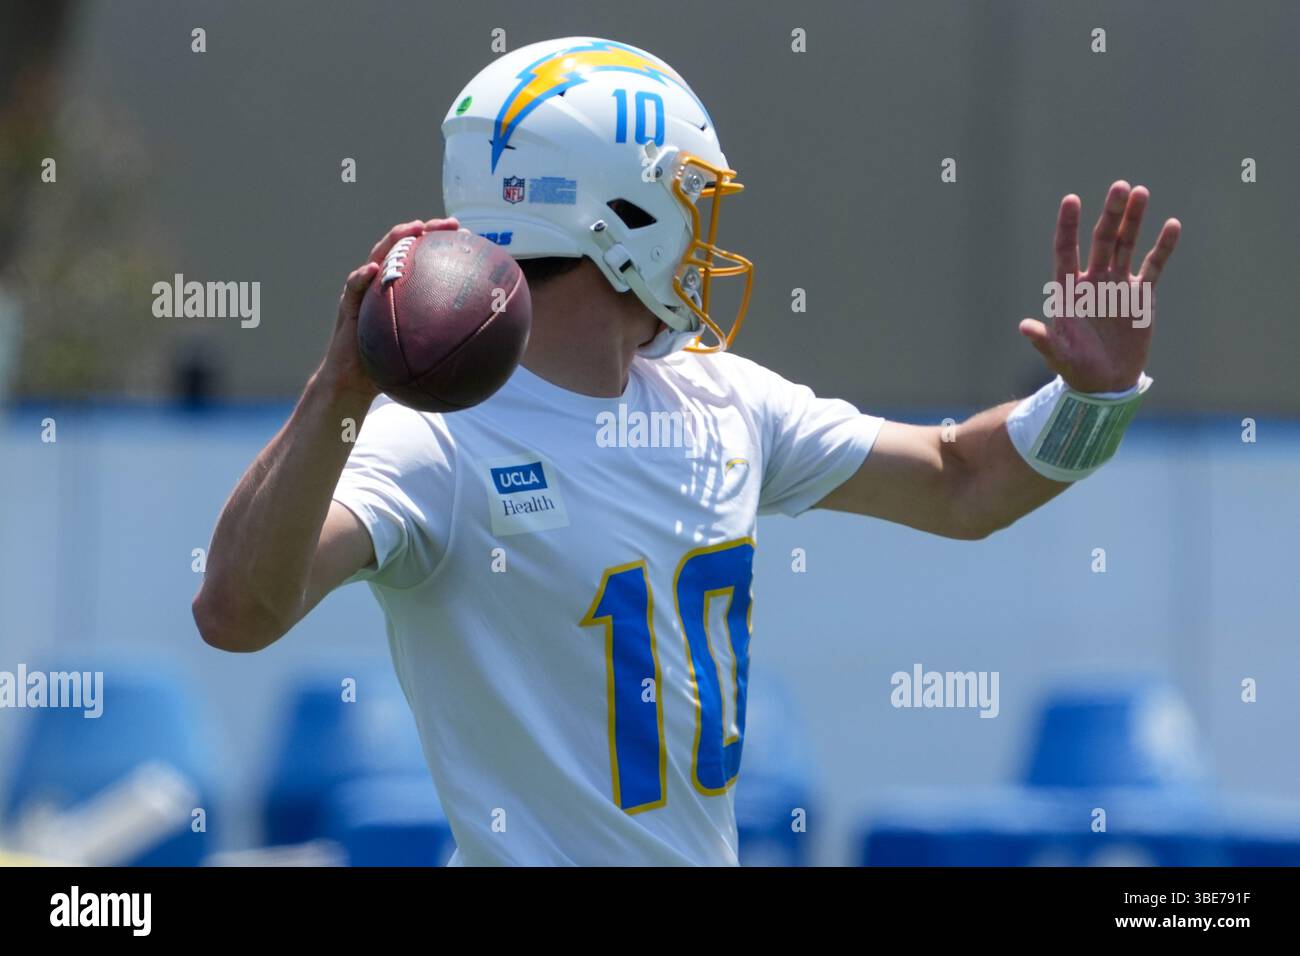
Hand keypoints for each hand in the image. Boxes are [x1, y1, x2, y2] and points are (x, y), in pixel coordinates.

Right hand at [316, 217, 460, 398]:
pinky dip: (361, 277)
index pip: (423, 259)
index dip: (444, 245)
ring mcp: (364, 290)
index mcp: (402, 289)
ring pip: (379, 255)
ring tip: (414, 229)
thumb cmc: (391, 367)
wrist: (355, 381)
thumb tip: (485, 349)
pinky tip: (373, 270)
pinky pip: (353, 287)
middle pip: (405, 247)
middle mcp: (384, 283)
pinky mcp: (347, 304)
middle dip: (427, 230)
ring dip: (395, 239)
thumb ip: (445, 343)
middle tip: (451, 224)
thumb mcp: (424, 353)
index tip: (468, 236)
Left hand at [1019, 182, 1180, 392]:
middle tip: (1120, 186)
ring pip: (1126, 245)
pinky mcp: (1141, 295)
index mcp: (1069, 289)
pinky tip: (1171, 225)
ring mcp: (1117, 285)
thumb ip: (1044, 340)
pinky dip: (1162, 247)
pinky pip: (1153, 265)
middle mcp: (1093, 280)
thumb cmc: (1075, 367)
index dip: (1068, 225)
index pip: (1066, 250)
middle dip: (1111, 214)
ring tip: (1140, 192)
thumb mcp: (1058, 353)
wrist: (1104, 382)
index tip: (1071, 200)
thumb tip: (1025, 327)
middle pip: (1102, 240)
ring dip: (1133, 220)